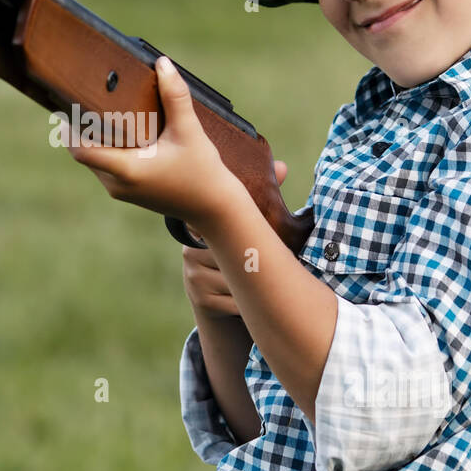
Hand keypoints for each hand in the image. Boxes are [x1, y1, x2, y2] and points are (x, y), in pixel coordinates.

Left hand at [66, 55, 243, 228]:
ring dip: (90, 138)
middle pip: (82, 152)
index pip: (81, 150)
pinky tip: (112, 128)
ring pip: (91, 160)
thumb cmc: (202, 171)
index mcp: (127, 170)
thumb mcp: (189, 131)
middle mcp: (117, 183)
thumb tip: (162, 64)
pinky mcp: (124, 191)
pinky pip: (102, 166)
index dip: (69, 129)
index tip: (66, 106)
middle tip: (80, 97)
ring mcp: (119, 190)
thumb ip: (175, 97)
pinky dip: (103, 148)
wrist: (212, 208)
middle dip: (78, 128)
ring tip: (94, 109)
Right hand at [183, 160, 286, 318]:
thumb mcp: (245, 231)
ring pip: (237, 276)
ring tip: (256, 279)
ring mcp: (193, 275)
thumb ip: (260, 201)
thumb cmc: (234, 258)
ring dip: (254, 282)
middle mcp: (189, 250)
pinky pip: (236, 297)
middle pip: (232, 252)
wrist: (215, 302)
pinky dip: (249, 300)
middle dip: (254, 257)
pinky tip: (248, 299)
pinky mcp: (201, 298)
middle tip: (269, 259)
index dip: (239, 228)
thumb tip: (282, 167)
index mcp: (199, 229)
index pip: (220, 223)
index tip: (254, 237)